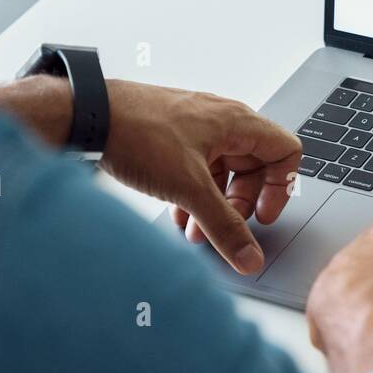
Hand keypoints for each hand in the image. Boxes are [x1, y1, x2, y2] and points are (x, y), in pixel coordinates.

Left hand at [99, 80, 301, 273]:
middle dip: (240, 205)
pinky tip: (176, 218)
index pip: (285, 151)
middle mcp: (220, 121)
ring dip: (213, 205)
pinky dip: (192, 196)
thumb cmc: (138, 132)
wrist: (87, 117)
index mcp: (237, 122)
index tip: (262, 216)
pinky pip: (196, 170)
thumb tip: (249, 256)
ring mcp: (195, 128)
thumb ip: (223, 227)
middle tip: (224, 227)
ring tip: (195, 231)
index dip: (280, 188)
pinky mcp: (172, 137)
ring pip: (221, 172)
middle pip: (253, 168)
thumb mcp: (188, 187)